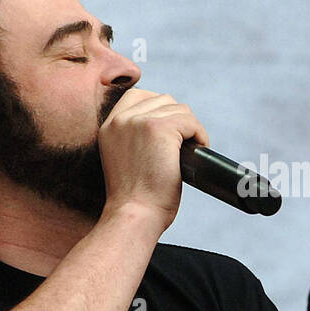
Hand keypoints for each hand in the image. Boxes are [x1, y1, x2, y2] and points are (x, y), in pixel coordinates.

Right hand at [98, 88, 208, 226]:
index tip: (171, 129)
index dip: (160, 107)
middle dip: (178, 120)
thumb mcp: (125, 158)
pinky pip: (190, 121)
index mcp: (109, 126)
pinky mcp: (159, 129)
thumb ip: (136, 137)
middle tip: (183, 145)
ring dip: (191, 128)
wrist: (134, 214)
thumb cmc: (135, 198)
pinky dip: (200, 135)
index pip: (137, 96)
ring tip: (190, 150)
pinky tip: (198, 150)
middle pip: (163, 100)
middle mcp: (121, 119)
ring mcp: (139, 121)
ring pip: (179, 109)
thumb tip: (169, 124)